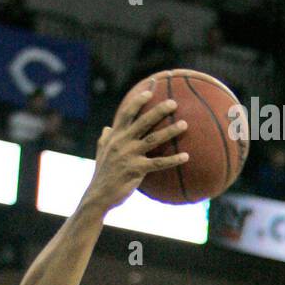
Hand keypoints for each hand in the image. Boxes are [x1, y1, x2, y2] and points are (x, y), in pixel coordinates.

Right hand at [86, 85, 188, 212]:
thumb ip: (105, 139)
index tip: (151, 88)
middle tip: (173, 103)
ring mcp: (129, 155)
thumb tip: (106, 128)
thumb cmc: (102, 174)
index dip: (139, 100)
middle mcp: (122, 142)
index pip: (127, 113)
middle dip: (158, 110)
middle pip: (143, 121)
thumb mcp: (101, 153)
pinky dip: (173, 160)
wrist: (98, 196)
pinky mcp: (136, 170)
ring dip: (170, 131)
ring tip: (184, 124)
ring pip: (153, 139)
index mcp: (115, 136)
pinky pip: (158, 163)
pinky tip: (186, 156)